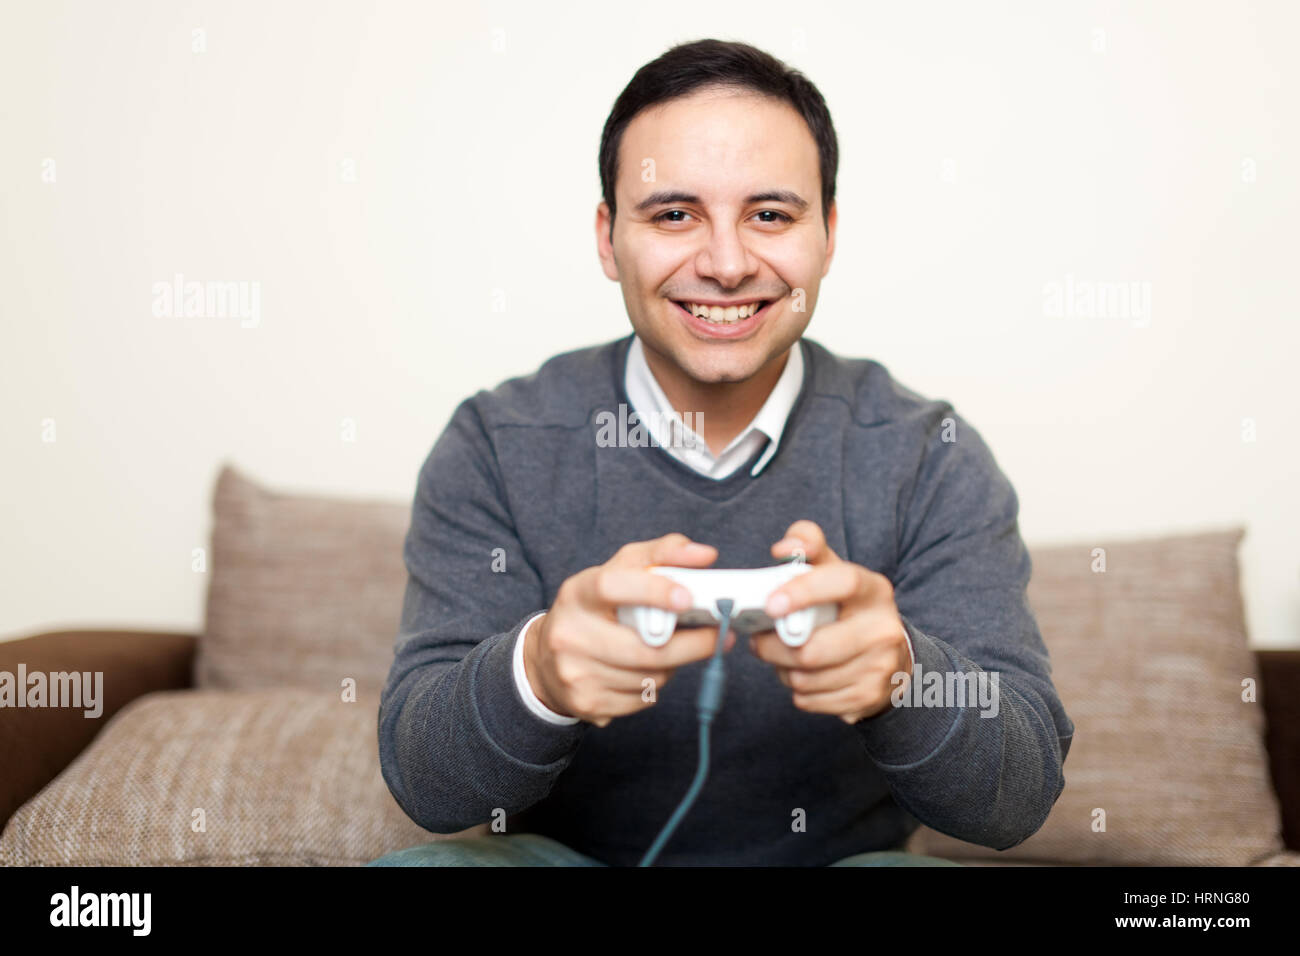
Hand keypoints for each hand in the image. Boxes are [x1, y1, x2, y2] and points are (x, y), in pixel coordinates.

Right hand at [524, 533, 734, 726]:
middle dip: (692, 645)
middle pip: (643, 649)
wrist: (546, 661)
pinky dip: (656, 685)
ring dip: (673, 666)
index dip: (653, 591)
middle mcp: (570, 634)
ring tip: (674, 650)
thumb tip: (705, 555)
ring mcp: (576, 673)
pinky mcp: (586, 704)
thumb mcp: (619, 572)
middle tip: (719, 636)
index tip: (689, 598)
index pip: (613, 587)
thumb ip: (661, 555)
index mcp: (577, 593)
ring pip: (649, 677)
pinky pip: (641, 699)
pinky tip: (649, 671)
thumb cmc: (594, 609)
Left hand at [750, 520, 912, 723]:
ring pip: (806, 678)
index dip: (804, 590)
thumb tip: (782, 548)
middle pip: (813, 648)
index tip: (770, 604)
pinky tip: (803, 675)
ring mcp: (879, 667)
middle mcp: (884, 629)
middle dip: (773, 647)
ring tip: (784, 657)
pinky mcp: (868, 698)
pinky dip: (797, 690)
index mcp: (874, 590)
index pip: (843, 582)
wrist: (891, 657)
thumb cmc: (847, 609)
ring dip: (783, 670)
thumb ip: (808, 546)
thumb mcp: (834, 571)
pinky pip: (810, 700)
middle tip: (758, 640)